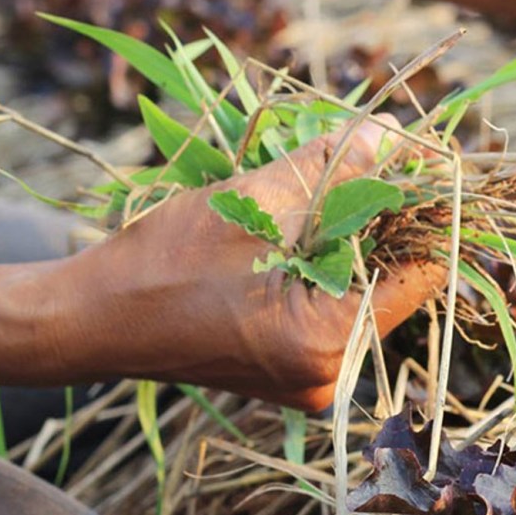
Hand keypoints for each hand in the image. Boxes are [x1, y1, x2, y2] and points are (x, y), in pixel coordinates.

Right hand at [40, 121, 435, 409]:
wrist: (89, 319)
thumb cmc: (161, 261)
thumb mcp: (254, 201)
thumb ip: (332, 169)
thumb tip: (394, 134)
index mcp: (327, 342)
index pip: (422, 273)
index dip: (427, 212)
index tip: (424, 161)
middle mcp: (332, 375)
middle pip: (397, 283)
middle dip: (389, 219)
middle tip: (380, 160)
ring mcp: (313, 379)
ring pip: (366, 293)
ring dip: (358, 238)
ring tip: (338, 185)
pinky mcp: (293, 370)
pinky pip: (336, 310)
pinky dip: (330, 264)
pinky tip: (310, 224)